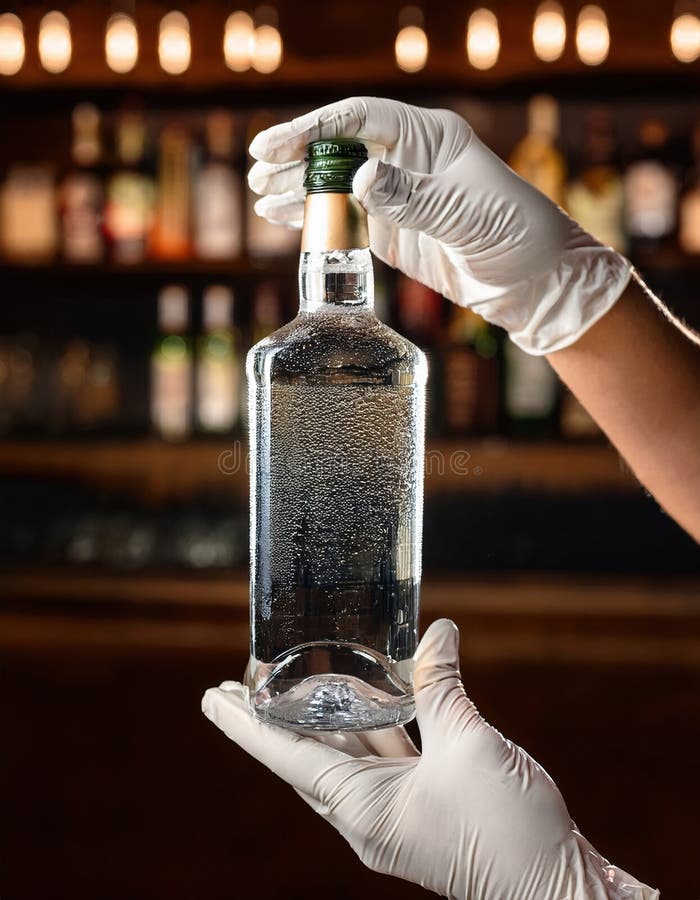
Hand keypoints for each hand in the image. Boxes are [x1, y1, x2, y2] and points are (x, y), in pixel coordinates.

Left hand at [202, 620, 656, 899]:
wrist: (563, 893)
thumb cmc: (509, 834)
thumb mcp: (469, 745)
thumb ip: (443, 685)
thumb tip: (438, 633)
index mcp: (363, 809)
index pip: (285, 756)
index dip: (245, 724)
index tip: (209, 698)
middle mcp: (369, 816)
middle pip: (307, 756)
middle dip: (275, 718)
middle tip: (242, 683)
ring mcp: (396, 815)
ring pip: (348, 757)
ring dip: (327, 721)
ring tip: (301, 684)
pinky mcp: (424, 809)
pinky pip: (387, 761)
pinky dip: (379, 727)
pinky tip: (378, 697)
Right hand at [247, 96, 630, 354]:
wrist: (535, 281)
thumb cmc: (515, 234)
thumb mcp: (465, 214)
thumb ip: (412, 198)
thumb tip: (359, 180)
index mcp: (428, 138)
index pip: (361, 119)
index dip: (314, 128)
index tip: (274, 146)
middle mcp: (409, 160)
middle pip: (340, 148)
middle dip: (297, 158)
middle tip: (257, 173)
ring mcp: (398, 196)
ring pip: (336, 183)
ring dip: (298, 188)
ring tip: (260, 196)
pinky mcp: (394, 232)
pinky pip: (345, 219)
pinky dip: (313, 218)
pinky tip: (283, 218)